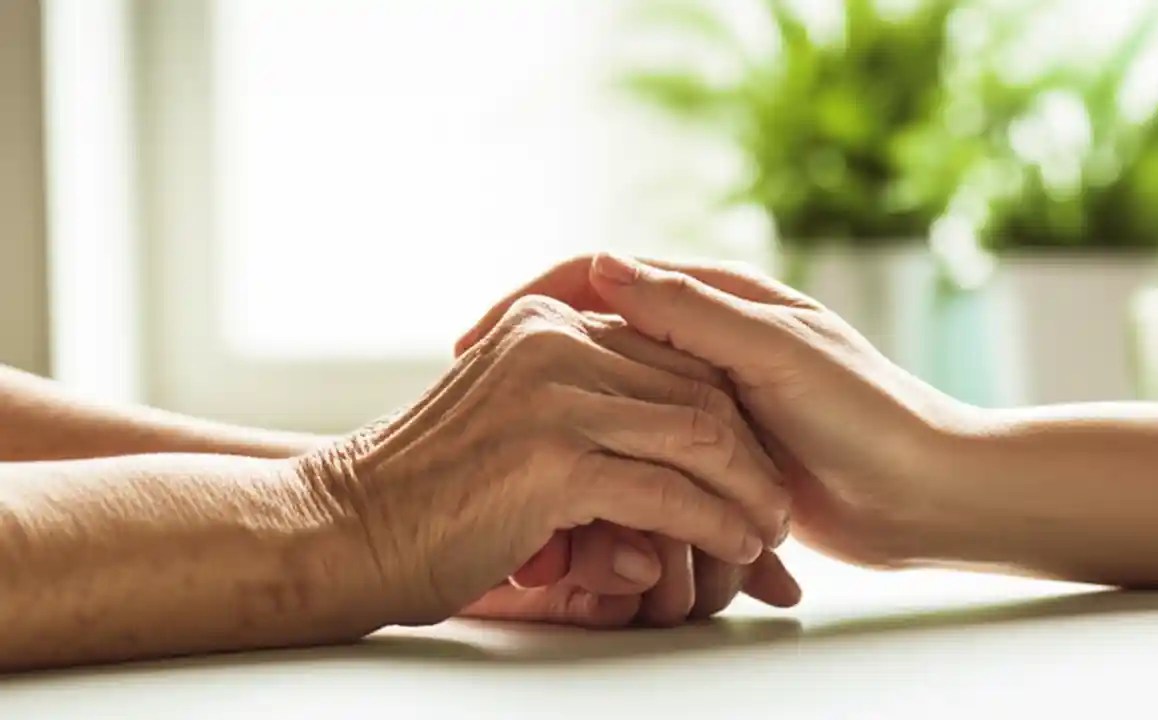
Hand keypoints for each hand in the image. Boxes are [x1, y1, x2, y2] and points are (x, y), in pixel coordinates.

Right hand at [293, 296, 791, 626]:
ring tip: (766, 534)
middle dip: (748, 453)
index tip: (752, 460)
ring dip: (744, 491)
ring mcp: (553, 393)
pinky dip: (712, 523)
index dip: (725, 412)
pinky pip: (666, 491)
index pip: (670, 353)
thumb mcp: (508, 416)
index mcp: (547, 322)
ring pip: (695, 435)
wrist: (343, 532)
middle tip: (774, 502)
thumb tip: (656, 433)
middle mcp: (554, 341)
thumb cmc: (427, 493)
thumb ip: (576, 400)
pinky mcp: (553, 457)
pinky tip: (732, 547)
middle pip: (696, 387)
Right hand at [459, 254, 977, 569]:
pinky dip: (604, 455)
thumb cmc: (865, 419)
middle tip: (472, 392)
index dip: (532, 298)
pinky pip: (643, 447)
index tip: (475, 338)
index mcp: (717, 296)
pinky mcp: (713, 450)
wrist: (926, 497)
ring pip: (616, 392)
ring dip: (565, 406)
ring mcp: (706, 395)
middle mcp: (705, 337)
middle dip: (534, 354)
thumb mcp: (774, 354)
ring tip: (508, 433)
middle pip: (599, 331)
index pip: (602, 275)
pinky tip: (570, 478)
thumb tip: (599, 264)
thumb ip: (690, 313)